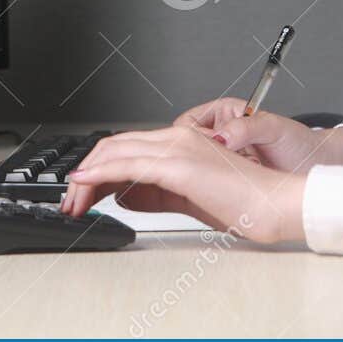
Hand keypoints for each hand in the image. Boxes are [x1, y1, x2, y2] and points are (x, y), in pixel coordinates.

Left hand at [58, 124, 307, 242]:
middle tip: (70, 200)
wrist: (272, 204)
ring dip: (87, 177)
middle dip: (85, 173)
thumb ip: (155, 193)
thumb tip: (123, 196)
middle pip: (114, 146)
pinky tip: (84, 184)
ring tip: (73, 201)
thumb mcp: (187, 197)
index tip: (82, 192)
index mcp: (181, 141)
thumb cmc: (242, 201)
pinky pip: (128, 165)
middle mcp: (177, 137)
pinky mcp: (178, 164)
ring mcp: (177, 147)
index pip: (126, 147)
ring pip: (116, 152)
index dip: (98, 167)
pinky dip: (100, 173)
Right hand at [173, 98, 342, 172]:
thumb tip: (222, 137)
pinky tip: (219, 189)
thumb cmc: (300, 142)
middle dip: (188, 157)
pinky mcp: (228, 177)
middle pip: (184, 145)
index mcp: (226, 113)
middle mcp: (221, 134)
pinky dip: (207, 186)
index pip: (188, 122)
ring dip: (199, 173)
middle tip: (201, 169)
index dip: (187, 136)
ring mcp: (224, 157)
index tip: (195, 150)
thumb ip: (248, 128)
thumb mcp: (275, 128)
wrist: (317, 167)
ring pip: (193, 165)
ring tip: (215, 179)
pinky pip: (206, 181)